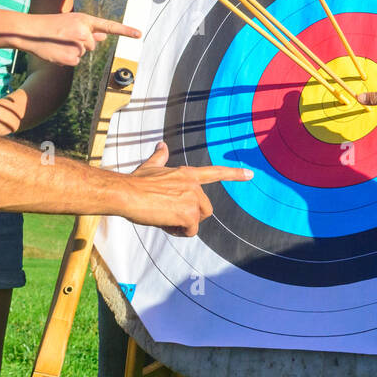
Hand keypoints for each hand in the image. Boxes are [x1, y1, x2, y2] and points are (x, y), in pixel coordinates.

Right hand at [21, 11, 140, 66]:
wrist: (28, 32)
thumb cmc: (50, 26)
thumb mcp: (71, 22)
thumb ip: (88, 30)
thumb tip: (103, 35)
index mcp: (85, 20)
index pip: (109, 26)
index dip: (126, 31)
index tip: (139, 34)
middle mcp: (84, 32)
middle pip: (93, 45)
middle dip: (81, 44)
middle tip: (64, 38)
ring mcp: (78, 46)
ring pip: (84, 54)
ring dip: (73, 51)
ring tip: (58, 43)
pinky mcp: (72, 58)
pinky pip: (76, 62)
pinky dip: (67, 59)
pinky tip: (57, 52)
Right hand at [121, 141, 251, 236]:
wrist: (126, 193)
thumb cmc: (135, 182)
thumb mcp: (151, 167)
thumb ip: (160, 157)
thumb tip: (162, 145)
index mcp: (187, 174)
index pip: (215, 172)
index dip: (234, 174)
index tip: (251, 174)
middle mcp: (194, 185)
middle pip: (205, 209)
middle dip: (190, 216)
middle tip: (167, 213)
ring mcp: (193, 199)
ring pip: (196, 221)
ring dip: (181, 225)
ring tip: (163, 216)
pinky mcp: (189, 214)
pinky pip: (190, 231)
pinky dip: (178, 232)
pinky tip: (163, 222)